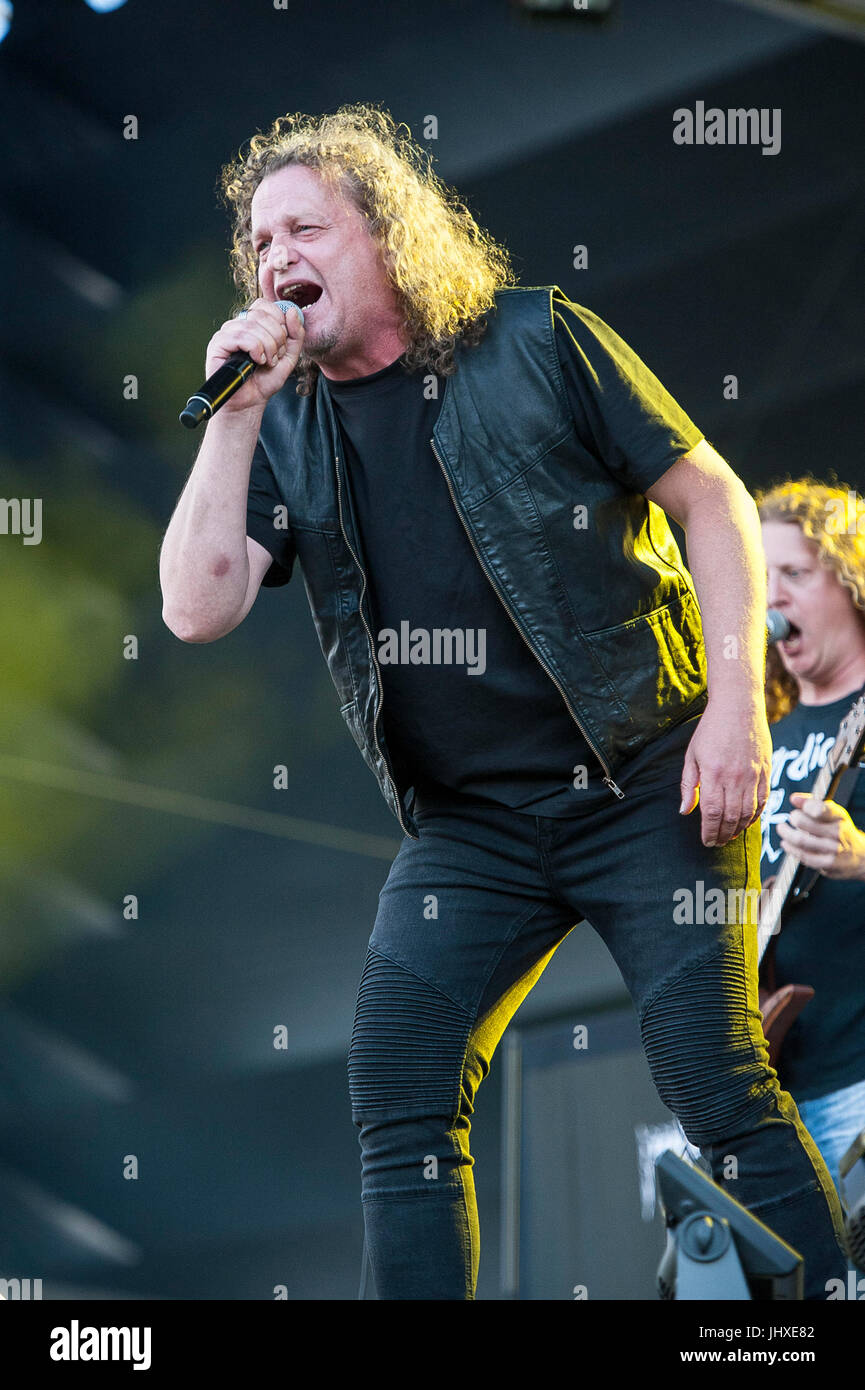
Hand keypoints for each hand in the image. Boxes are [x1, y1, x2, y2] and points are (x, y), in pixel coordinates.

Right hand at [204, 297, 304, 412]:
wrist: (250, 402)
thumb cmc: (265, 380)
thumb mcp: (289, 357)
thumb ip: (296, 335)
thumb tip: (291, 311)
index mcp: (251, 324)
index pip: (264, 305)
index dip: (279, 321)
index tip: (282, 343)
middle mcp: (237, 325)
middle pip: (261, 314)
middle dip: (276, 337)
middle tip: (276, 357)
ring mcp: (226, 333)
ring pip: (252, 325)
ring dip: (268, 346)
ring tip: (267, 362)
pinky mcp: (217, 344)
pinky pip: (240, 336)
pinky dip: (255, 348)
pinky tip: (257, 361)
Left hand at [679, 698, 770, 846]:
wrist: (738, 706)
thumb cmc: (711, 730)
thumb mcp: (692, 755)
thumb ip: (688, 785)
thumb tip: (684, 811)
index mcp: (713, 774)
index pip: (712, 813)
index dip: (709, 831)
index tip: (706, 841)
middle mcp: (735, 777)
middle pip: (731, 817)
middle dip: (723, 834)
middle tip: (717, 843)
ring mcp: (753, 775)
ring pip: (748, 812)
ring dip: (739, 828)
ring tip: (730, 836)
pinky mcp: (766, 770)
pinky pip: (763, 800)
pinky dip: (756, 815)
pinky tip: (748, 821)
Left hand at [777, 794, 864, 879]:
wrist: (860, 856)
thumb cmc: (840, 830)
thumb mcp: (831, 813)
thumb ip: (811, 803)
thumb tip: (794, 798)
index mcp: (838, 816)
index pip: (819, 808)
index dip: (804, 805)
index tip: (796, 805)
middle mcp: (838, 832)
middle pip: (804, 823)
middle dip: (793, 818)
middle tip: (790, 818)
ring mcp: (833, 849)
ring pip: (801, 840)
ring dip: (786, 834)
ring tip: (782, 829)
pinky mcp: (828, 864)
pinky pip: (803, 856)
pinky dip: (791, 848)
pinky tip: (786, 843)